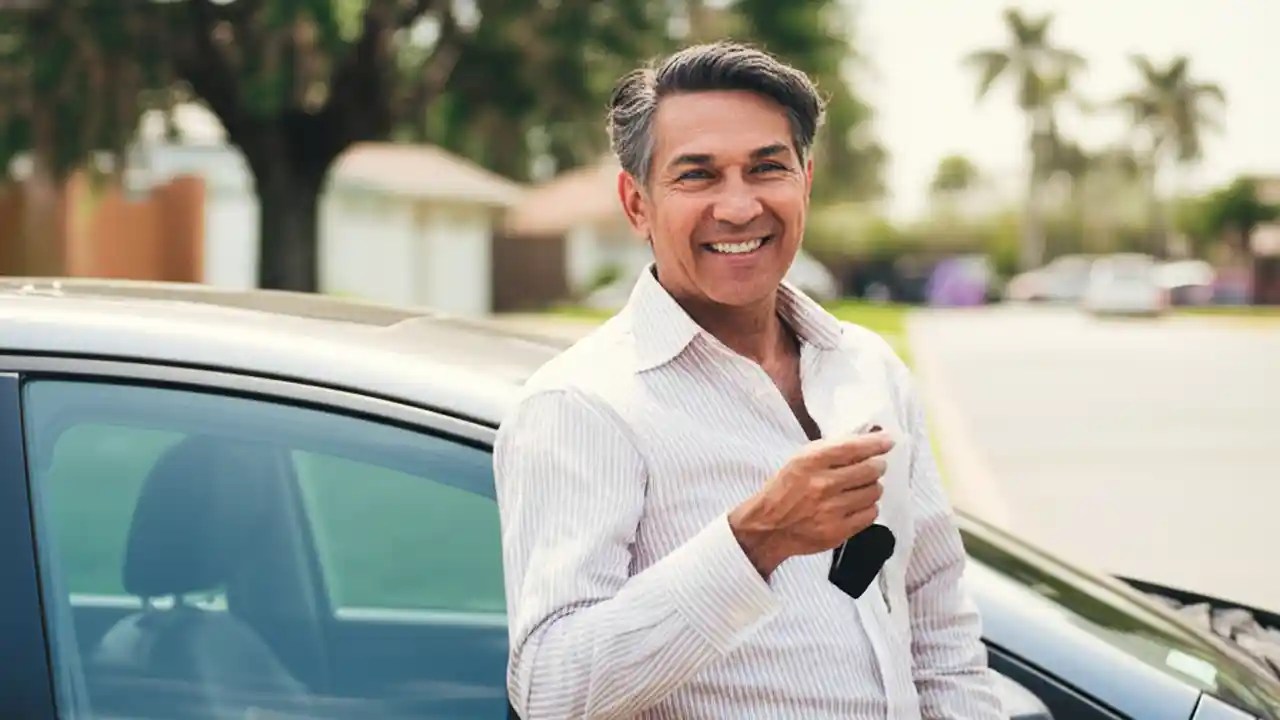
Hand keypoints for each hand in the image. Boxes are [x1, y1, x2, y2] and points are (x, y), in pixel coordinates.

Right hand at [728, 431, 893, 577]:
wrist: (769, 528)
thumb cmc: (786, 490)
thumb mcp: (800, 460)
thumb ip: (830, 449)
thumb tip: (867, 439)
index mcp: (810, 462)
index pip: (853, 448)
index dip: (875, 443)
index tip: (888, 441)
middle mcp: (822, 485)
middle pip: (870, 470)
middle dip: (877, 466)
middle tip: (874, 467)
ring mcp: (831, 510)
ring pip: (874, 492)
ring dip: (872, 488)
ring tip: (861, 488)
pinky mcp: (838, 532)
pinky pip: (870, 515)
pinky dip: (868, 508)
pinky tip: (856, 505)